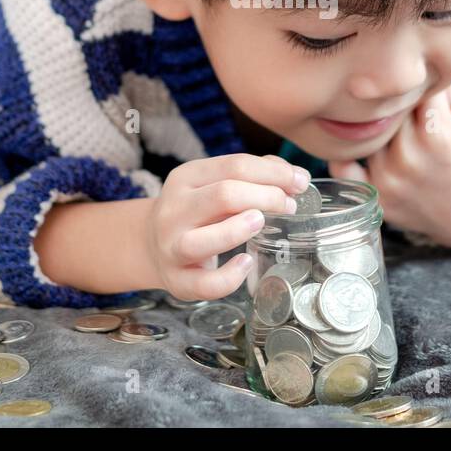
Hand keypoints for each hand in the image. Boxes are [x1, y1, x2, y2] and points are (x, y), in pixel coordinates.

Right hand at [144, 153, 305, 299]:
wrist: (150, 244)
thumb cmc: (196, 211)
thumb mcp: (212, 183)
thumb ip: (251, 174)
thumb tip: (295, 176)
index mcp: (186, 177)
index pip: (235, 166)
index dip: (274, 173)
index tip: (300, 182)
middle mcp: (174, 210)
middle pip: (223, 195)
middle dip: (266, 197)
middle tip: (289, 206)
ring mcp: (171, 247)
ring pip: (202, 239)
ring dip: (239, 230)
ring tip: (262, 222)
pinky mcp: (177, 280)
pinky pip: (205, 284)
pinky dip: (230, 276)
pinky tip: (247, 263)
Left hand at [329, 80, 450, 247]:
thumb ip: (445, 85)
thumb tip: (420, 49)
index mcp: (439, 133)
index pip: (410, 86)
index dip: (411, 78)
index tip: (411, 75)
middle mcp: (410, 156)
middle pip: (384, 107)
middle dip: (389, 97)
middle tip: (392, 93)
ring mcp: (389, 179)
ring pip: (364, 130)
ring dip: (369, 121)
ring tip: (381, 117)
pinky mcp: (376, 197)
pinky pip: (343, 166)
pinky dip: (346, 152)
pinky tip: (359, 142)